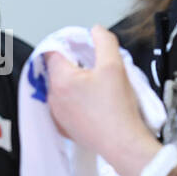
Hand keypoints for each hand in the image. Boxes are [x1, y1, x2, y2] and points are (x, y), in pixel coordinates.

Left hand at [45, 25, 159, 175]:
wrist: (123, 144)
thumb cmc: (117, 108)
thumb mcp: (114, 65)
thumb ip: (104, 41)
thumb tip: (96, 31)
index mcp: (61, 79)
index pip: (53, 51)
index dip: (68, 43)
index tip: (84, 46)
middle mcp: (53, 97)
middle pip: (58, 70)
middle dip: (74, 64)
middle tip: (96, 66)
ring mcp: (57, 114)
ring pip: (62, 88)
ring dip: (76, 83)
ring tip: (98, 86)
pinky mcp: (64, 127)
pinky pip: (65, 106)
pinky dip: (76, 100)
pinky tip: (94, 103)